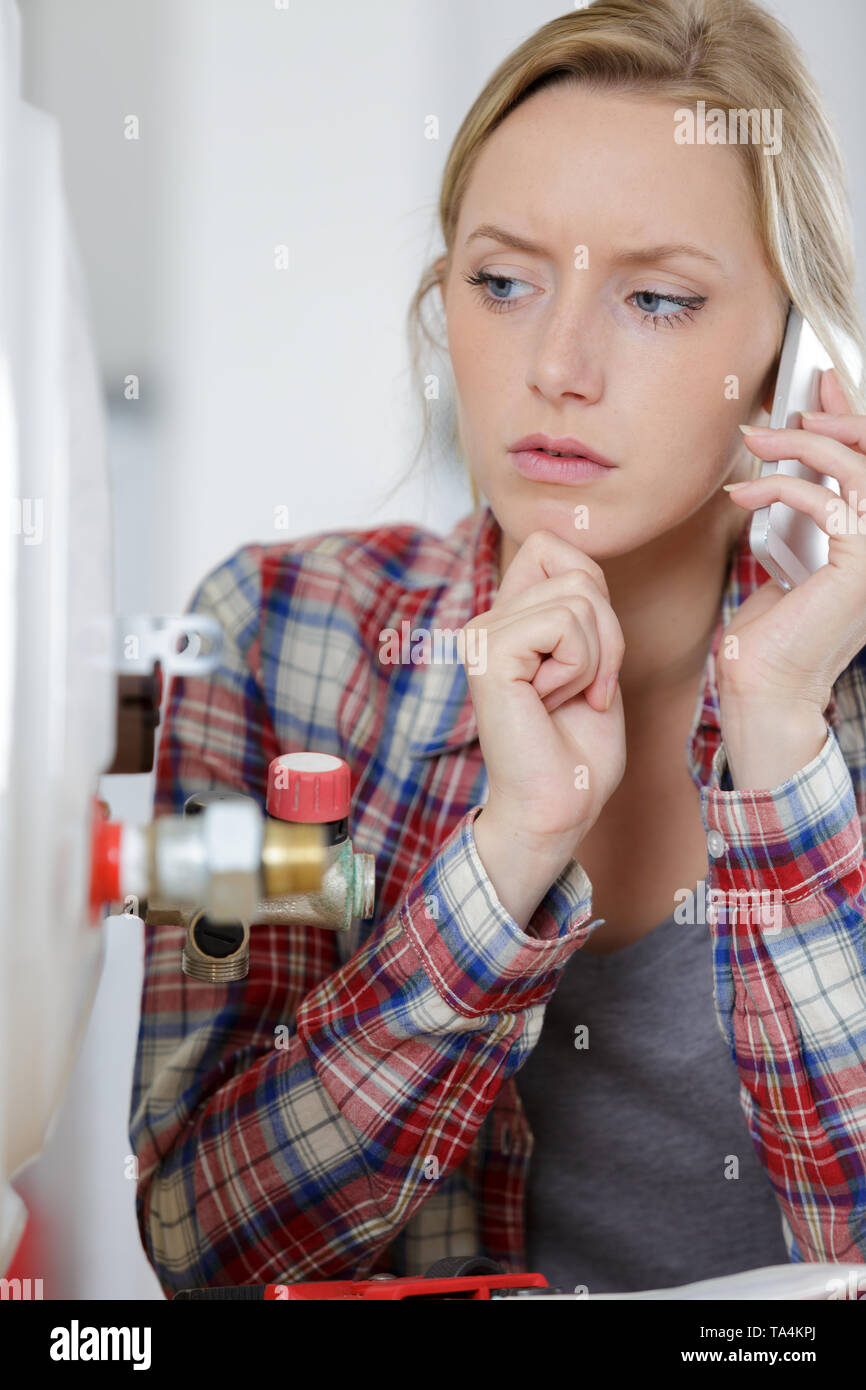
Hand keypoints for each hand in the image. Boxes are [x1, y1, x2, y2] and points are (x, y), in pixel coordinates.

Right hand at [464, 529, 625, 870]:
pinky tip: (550, 702)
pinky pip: (564, 624)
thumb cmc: (579, 747)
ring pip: (577, 597)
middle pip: (577, 571)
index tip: (593, 657)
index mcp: (509, 617)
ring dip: (595, 657)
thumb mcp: (595, 657)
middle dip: (607, 632)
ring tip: (566, 699)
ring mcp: (482, 633)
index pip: (555, 546)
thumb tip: (581, 557)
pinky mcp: (487, 652)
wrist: (560, 805)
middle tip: (587, 688)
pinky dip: (580, 667)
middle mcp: (488, 619)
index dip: (593, 591)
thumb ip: (582, 605)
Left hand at [720, 367, 865, 714]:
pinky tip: (745, 495)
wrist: (765, 690)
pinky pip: (826, 501)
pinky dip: (779, 488)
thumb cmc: (772, 637)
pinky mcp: (860, 566)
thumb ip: (806, 516)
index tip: (821, 384)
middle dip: (834, 416)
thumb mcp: (791, 558)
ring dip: (801, 444)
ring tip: (755, 442)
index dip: (853, 413)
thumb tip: (792, 469)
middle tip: (785, 412)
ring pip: (857, 467)